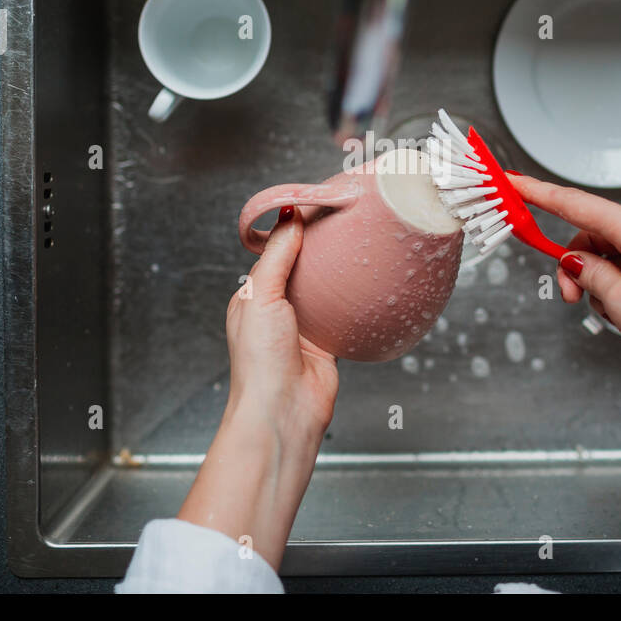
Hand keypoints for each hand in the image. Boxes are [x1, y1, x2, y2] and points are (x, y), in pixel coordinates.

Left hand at [178, 207, 337, 570]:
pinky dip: (355, 300)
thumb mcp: (261, 297)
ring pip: (326, 288)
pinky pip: (344, 312)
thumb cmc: (260, 364)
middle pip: (303, 267)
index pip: (275, 251)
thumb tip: (288, 216)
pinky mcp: (328, 342)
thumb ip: (276, 256)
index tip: (317, 206)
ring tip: (360, 244)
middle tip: (344, 220)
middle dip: (321, 248)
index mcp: (252, 296)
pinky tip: (368, 284)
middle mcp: (277, 310)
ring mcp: (303, 326)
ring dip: (339, 273)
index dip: (294, 229)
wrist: (284, 414)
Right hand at [510, 174, 620, 393]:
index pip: (576, 204)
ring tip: (610, 314)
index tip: (513, 181)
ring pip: (610, 256)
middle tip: (571, 298)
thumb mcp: (619, 300)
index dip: (539, 193)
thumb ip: (589, 273)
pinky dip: (617, 288)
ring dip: (597, 282)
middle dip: (574, 264)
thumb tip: (574, 260)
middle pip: (592, 235)